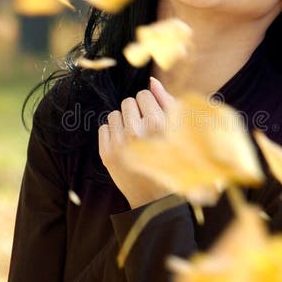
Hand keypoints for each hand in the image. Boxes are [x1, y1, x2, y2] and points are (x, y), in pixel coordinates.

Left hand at [98, 76, 174, 208]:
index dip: (150, 106)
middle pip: (128, 102)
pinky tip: (124, 146)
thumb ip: (166, 103)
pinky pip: (104, 127)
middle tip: (145, 131)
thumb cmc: (173, 161)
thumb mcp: (178, 132)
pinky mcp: (107, 154)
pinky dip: (112, 134)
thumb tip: (152, 81)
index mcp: (159, 124)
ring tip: (135, 139)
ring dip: (124, 123)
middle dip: (137, 113)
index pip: (144, 94)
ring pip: (115, 114)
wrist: (157, 200)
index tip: (154, 119)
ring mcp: (120, 143)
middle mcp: (138, 131)